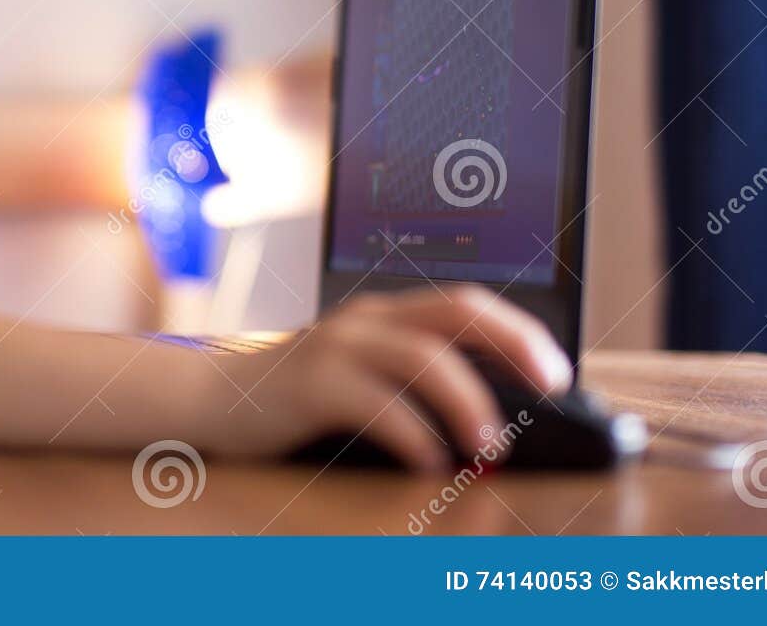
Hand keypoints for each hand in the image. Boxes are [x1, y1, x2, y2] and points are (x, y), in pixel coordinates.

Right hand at [204, 286, 572, 469]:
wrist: (208, 398)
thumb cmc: (293, 399)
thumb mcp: (356, 379)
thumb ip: (408, 387)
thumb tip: (489, 428)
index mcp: (383, 315)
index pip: (465, 303)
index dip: (519, 330)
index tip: (559, 372)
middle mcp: (366, 319)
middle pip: (458, 312)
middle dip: (516, 346)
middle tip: (552, 390)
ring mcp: (337, 346)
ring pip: (425, 358)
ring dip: (471, 404)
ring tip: (490, 447)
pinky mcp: (311, 383)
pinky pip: (378, 404)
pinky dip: (414, 437)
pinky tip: (429, 464)